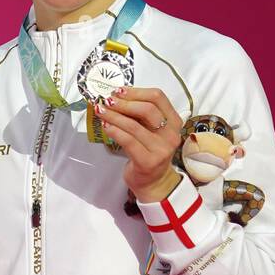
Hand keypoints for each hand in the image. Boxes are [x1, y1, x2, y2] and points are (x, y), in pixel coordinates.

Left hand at [95, 86, 184, 201]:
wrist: (153, 183)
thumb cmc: (148, 152)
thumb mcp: (150, 131)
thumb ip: (140, 115)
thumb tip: (116, 97)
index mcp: (173, 122)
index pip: (158, 98)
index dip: (136, 91)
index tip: (118, 91)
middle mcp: (171, 134)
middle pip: (147, 109)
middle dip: (124, 102)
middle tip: (107, 101)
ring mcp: (161, 149)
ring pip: (134, 125)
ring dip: (114, 115)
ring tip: (100, 110)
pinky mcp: (148, 161)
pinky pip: (128, 141)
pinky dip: (114, 131)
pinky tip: (105, 126)